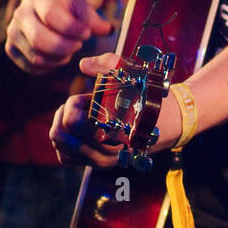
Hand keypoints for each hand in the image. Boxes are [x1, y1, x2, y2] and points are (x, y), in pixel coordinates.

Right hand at [6, 0, 112, 75]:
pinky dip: (50, 66)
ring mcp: (13, 33)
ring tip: (69, 48)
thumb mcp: (82, 6)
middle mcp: (21, 14)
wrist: (44, 6)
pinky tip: (59, 56)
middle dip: (65, 48)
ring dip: (59, 58)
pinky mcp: (11, 49)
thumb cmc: (66, 7)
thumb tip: (107, 30)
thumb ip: (94, 18)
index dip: (72, 29)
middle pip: (39, 40)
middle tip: (78, 45)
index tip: (86, 33)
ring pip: (37, 57)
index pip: (51, 15)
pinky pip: (32, 67)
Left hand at [49, 53, 184, 166]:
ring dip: (64, 126)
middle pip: (59, 135)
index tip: (90, 96)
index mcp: (111, 132)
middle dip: (65, 114)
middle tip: (81, 104)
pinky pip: (64, 157)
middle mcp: (104, 152)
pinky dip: (65, 141)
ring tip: (80, 114)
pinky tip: (79, 127)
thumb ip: (107, 64)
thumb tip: (83, 65)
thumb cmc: (149, 97)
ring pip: (59, 146)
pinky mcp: (95, 164)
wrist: (169, 123)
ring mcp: (99, 161)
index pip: (72, 122)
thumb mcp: (133, 74)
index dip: (75, 103)